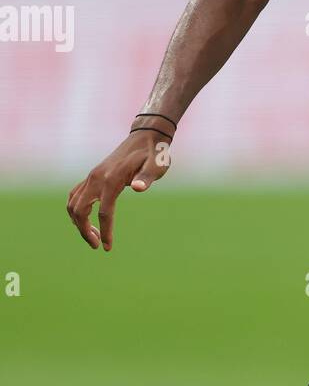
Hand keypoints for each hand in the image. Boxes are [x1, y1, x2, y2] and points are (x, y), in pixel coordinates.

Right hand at [66, 130, 171, 249]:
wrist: (145, 137)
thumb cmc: (154, 154)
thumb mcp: (156, 166)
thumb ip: (147, 178)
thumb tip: (139, 188)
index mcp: (112, 179)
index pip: (103, 212)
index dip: (105, 232)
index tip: (107, 248)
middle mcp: (96, 178)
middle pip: (80, 210)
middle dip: (84, 231)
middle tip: (98, 245)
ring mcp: (92, 176)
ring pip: (73, 204)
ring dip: (78, 222)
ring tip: (94, 236)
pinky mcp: (92, 176)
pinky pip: (75, 195)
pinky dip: (76, 210)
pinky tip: (86, 221)